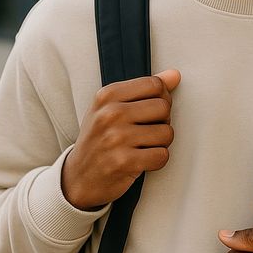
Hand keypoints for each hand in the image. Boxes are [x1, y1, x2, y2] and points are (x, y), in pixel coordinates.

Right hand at [61, 69, 180, 209]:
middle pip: (164, 107)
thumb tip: (174, 75)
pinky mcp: (124, 162)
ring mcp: (116, 138)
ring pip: (166, 133)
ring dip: (161, 142)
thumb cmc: (99, 138)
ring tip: (143, 146)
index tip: (151, 110)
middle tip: (146, 130)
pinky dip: (157, 160)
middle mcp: (111, 114)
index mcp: (107, 95)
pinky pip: (162, 156)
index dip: (161, 98)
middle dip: (162, 121)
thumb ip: (144, 89)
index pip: (154, 84)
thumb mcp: (112, 107)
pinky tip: (142, 160)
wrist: (78, 177)